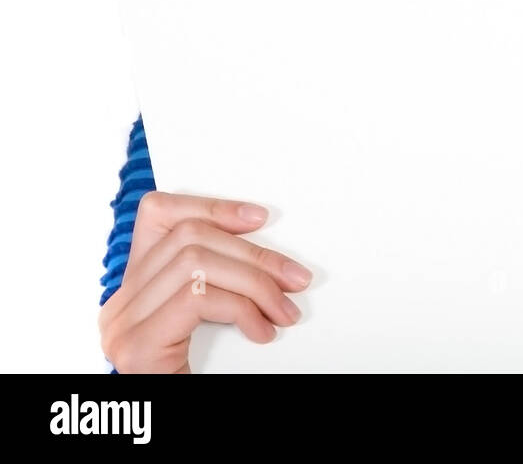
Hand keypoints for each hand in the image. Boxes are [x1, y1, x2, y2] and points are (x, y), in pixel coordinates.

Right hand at [98, 191, 311, 372]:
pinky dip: (242, 308)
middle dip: (255, 254)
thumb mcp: (211, 319)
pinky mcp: (137, 347)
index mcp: (134, 289)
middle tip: (295, 279)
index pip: (158, 214)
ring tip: (283, 311)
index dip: (212, 206)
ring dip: (256, 282)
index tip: (260, 218)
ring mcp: (122, 325)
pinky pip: (197, 298)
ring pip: (198, 262)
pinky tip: (262, 331)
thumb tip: (273, 256)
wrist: (170, 425)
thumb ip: (220, 281)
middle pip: (191, 238)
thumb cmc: (202, 378)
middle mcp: (119, 304)